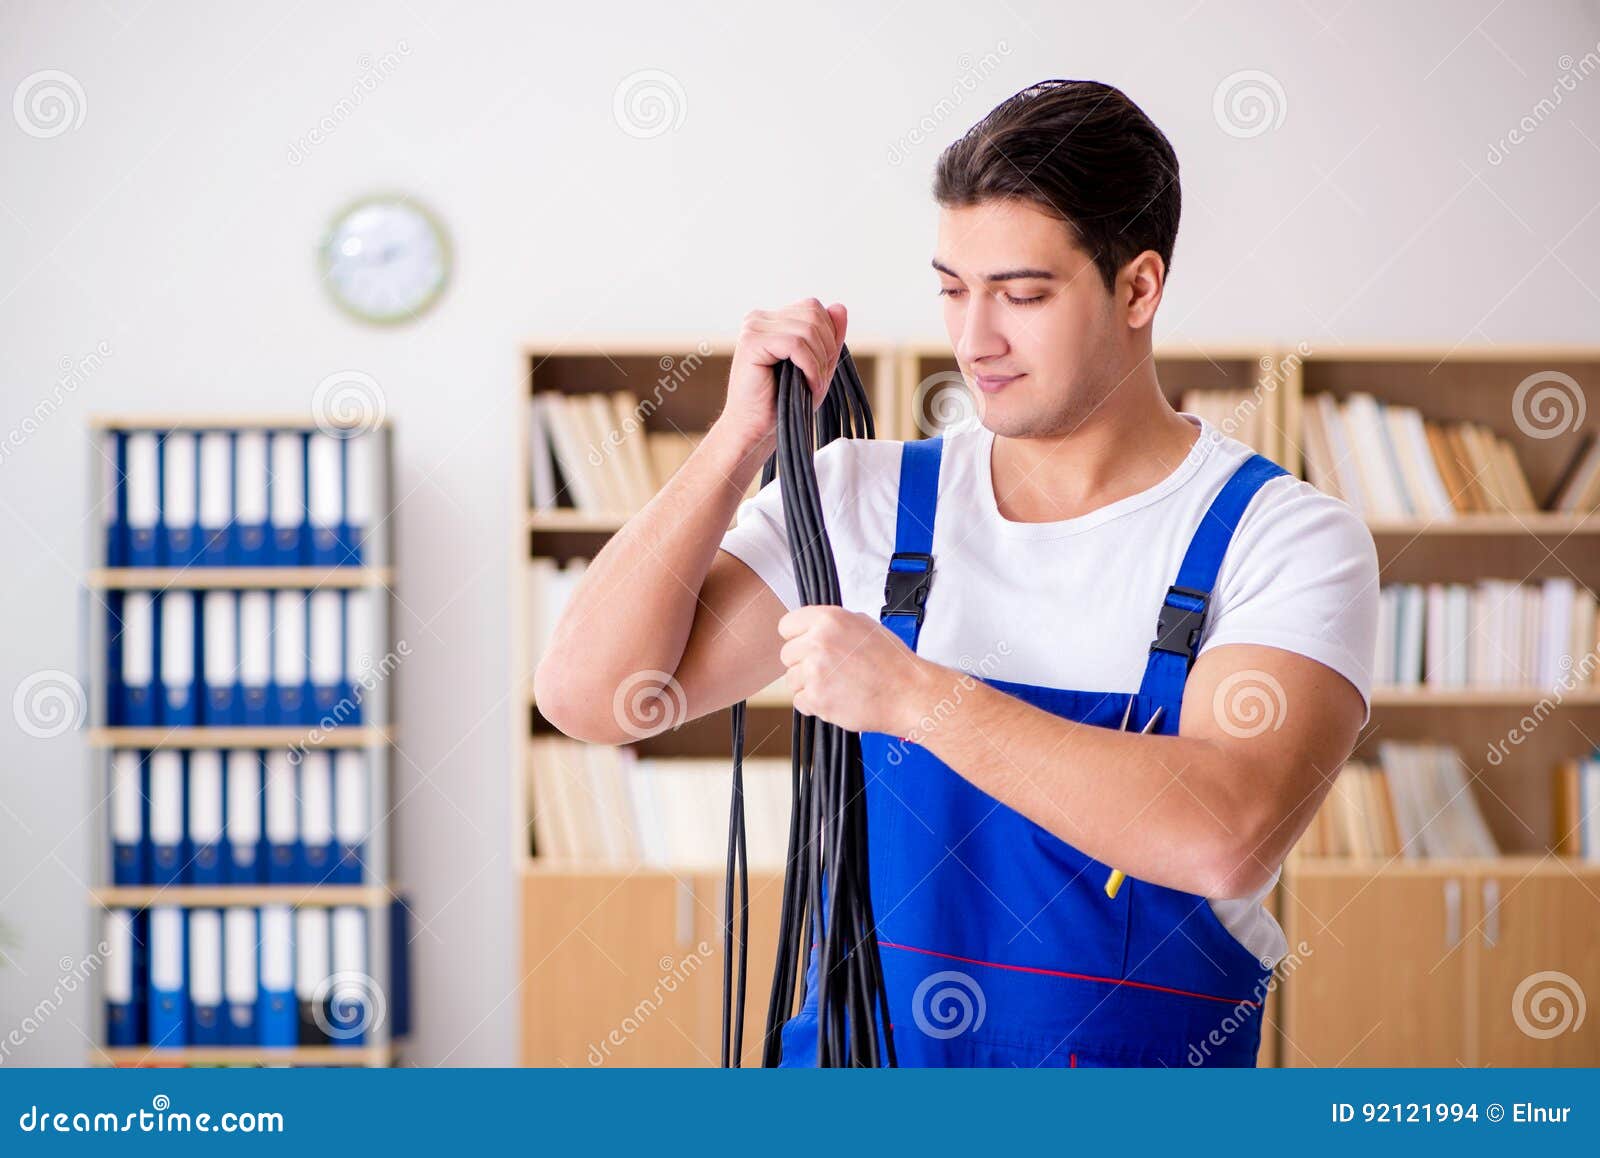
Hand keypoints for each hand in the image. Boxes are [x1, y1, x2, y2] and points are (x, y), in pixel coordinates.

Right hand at [715, 299, 847, 460]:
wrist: (755, 429)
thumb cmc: (784, 402)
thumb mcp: (817, 365)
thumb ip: (829, 337)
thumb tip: (840, 306)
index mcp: (772, 320)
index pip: (813, 307)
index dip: (828, 335)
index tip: (823, 366)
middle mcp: (759, 318)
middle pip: (813, 313)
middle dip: (827, 347)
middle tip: (820, 377)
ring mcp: (753, 328)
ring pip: (807, 329)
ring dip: (819, 361)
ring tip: (813, 384)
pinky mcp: (752, 342)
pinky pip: (796, 344)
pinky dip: (810, 366)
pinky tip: (807, 384)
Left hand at [777, 606, 931, 734]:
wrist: (907, 694)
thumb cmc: (892, 663)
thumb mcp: (864, 626)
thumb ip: (833, 624)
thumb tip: (812, 628)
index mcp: (829, 619)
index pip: (786, 625)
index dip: (797, 637)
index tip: (805, 645)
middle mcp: (818, 642)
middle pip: (787, 654)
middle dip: (803, 663)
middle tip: (828, 669)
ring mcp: (814, 671)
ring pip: (791, 679)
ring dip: (808, 685)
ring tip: (836, 685)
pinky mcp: (816, 698)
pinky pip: (799, 701)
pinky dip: (814, 704)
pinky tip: (836, 697)